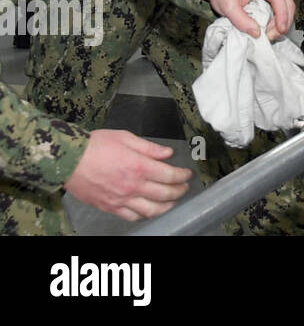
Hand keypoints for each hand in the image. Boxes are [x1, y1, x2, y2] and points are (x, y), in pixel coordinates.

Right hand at [65, 130, 193, 221]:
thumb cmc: (94, 146)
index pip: (170, 176)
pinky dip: (144, 215)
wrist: (66, 160)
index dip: (183, 176)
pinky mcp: (109, 207)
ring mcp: (121, 199)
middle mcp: (132, 186)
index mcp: (139, 167)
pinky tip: (149, 209)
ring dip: (167, 206)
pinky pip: (132, 216)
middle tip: (184, 187)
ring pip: (151, 210)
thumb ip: (150, 147)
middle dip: (179, 191)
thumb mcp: (126, 137)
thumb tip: (168, 153)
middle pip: (165, 195)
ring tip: (172, 200)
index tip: (188, 174)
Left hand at [202, 0, 295, 39]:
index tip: (280, 30)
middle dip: (284, 22)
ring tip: (270, 34)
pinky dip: (280, 20)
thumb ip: (240, 20)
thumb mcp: (226, 6)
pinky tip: (271, 28)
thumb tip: (257, 33)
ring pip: (288, 6)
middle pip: (288, 3)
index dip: (282, 15)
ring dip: (283, 22)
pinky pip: (283, 8)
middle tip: (271, 37)